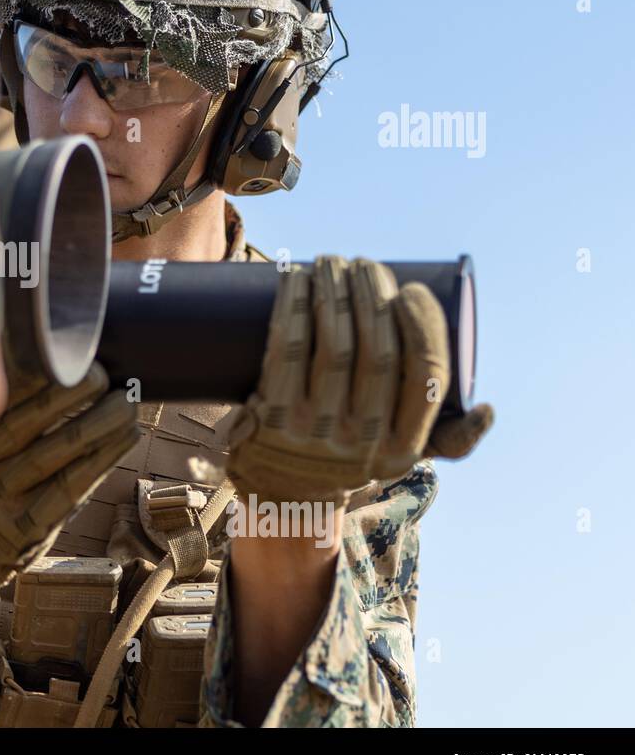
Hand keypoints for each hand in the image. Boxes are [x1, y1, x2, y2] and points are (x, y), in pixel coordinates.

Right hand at [0, 362, 138, 587]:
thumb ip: (2, 408)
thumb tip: (49, 355)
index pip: (3, 396)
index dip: (39, 373)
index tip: (71, 355)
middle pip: (32, 422)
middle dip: (74, 393)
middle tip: (104, 375)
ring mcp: (0, 502)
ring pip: (58, 454)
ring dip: (100, 424)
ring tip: (126, 403)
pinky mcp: (26, 530)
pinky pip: (72, 488)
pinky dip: (104, 458)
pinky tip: (126, 437)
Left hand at [225, 256, 492, 504]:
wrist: (278, 494)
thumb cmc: (350, 456)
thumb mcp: (399, 458)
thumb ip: (448, 441)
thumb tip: (487, 408)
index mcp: (402, 449)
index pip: (426, 375)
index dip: (423, 323)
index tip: (411, 288)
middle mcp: (359, 444)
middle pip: (377, 351)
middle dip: (374, 293)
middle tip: (363, 263)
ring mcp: (311, 431)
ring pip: (332, 343)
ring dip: (334, 288)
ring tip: (331, 260)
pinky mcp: (268, 416)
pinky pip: (285, 349)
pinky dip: (292, 304)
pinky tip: (294, 277)